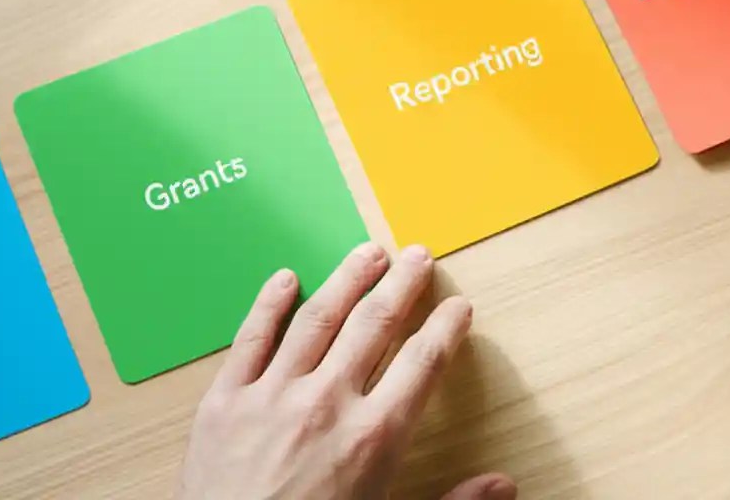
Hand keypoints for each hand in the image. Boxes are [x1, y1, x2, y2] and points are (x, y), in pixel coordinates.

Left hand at [177, 243, 514, 499]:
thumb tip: (504, 484)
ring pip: (317, 319)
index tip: (458, 306)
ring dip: (347, 280)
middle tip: (418, 255)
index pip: (423, 364)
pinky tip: (286, 278)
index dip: (445, 329)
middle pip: (374, 326)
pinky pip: (250, 339)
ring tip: (369, 252)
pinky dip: (269, 304)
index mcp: (374, 438)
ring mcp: (272, 396)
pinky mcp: (225, 401)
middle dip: (402, 285)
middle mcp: (326, 403)